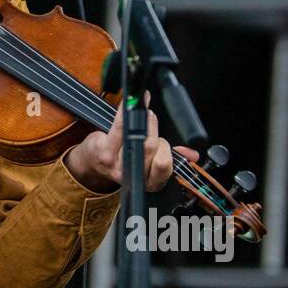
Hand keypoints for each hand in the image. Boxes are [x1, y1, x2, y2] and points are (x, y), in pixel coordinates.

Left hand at [63, 91, 199, 193]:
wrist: (95, 161)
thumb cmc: (127, 157)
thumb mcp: (152, 162)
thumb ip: (173, 157)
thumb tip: (192, 154)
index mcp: (150, 182)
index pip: (164, 166)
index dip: (168, 150)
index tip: (169, 139)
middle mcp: (133, 177)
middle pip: (151, 148)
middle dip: (154, 130)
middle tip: (151, 118)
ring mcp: (117, 166)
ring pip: (138, 136)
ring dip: (143, 120)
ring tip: (142, 113)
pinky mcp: (104, 152)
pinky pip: (119, 127)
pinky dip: (126, 112)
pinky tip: (128, 104)